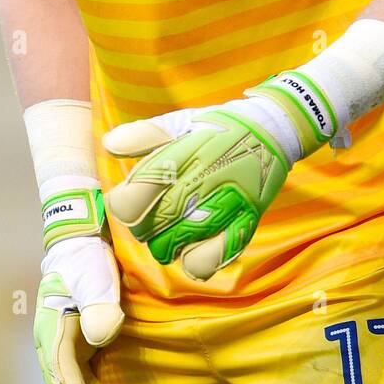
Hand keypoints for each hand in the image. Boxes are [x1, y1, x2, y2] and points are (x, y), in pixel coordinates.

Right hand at [33, 232, 124, 383]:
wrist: (80, 246)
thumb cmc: (86, 261)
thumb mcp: (95, 278)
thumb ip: (98, 304)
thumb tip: (100, 337)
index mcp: (51, 328)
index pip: (59, 368)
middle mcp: (50, 342)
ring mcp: (62, 346)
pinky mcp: (75, 345)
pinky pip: (81, 378)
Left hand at [101, 81, 347, 282]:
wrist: (274, 130)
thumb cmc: (220, 127)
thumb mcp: (181, 122)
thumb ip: (144, 135)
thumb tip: (110, 145)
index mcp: (179, 155)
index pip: (131, 200)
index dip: (123, 206)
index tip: (130, 200)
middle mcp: (199, 182)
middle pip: (148, 228)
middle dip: (143, 226)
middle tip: (153, 215)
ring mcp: (223, 206)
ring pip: (172, 247)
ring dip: (164, 243)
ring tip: (172, 230)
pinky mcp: (244, 224)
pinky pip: (207, 261)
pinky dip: (194, 260)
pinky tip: (195, 246)